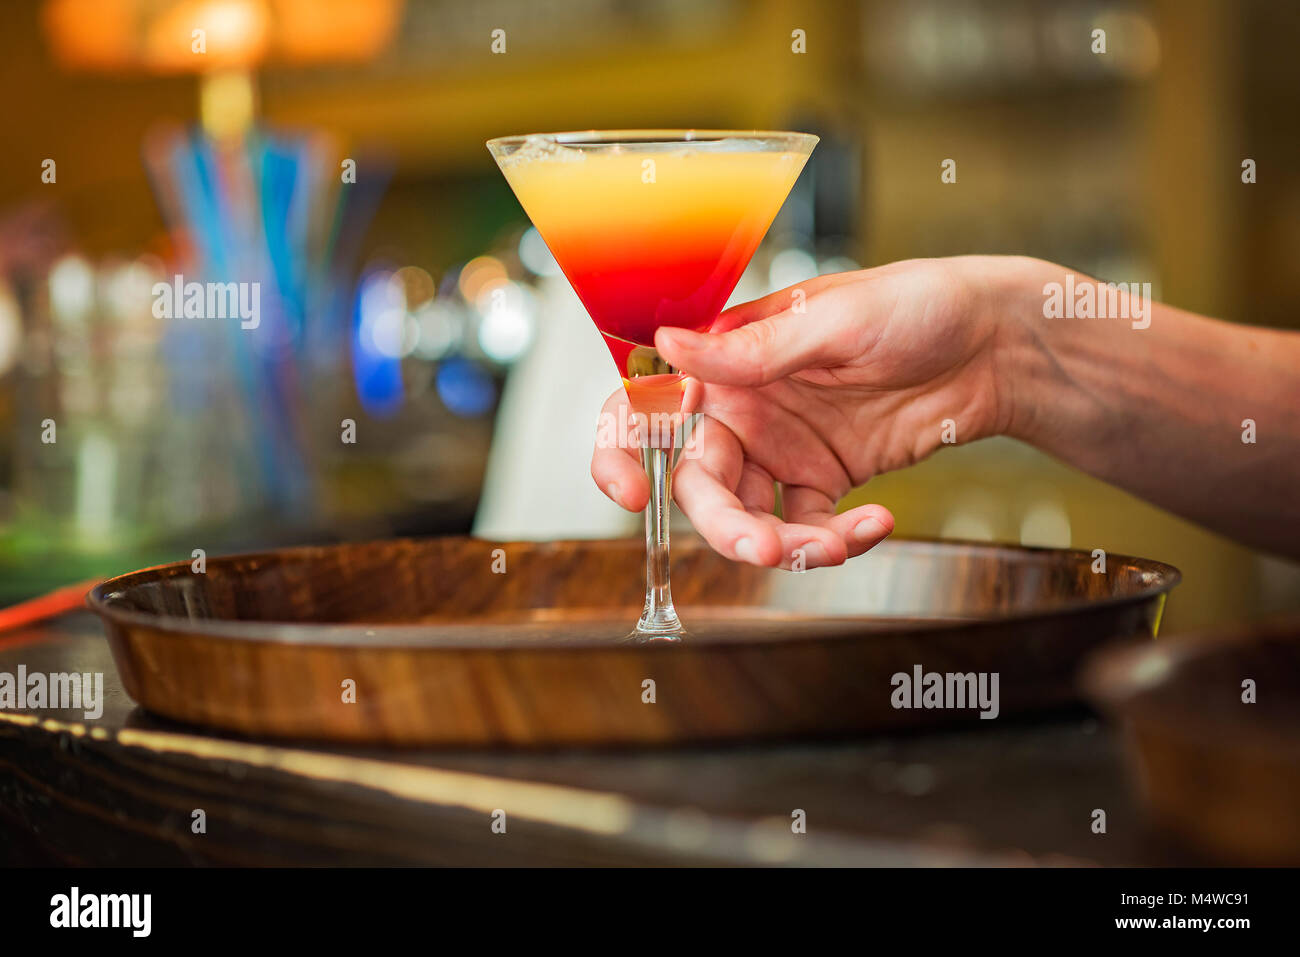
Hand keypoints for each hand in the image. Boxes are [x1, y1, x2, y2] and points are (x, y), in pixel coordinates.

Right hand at [591, 256, 1034, 567]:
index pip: (649, 406)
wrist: (994, 344)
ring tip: (835, 546)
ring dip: (783, 544)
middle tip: (763, 547)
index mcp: (729, 359)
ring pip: (750, 516)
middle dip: (723, 523)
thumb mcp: (832, 322)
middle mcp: (744, 409)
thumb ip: (751, 349)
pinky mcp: (826, 482)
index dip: (620, 450)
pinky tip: (876, 524)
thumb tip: (668, 345)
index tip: (630, 496)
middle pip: (700, 482)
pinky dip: (835, 541)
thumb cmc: (916, 305)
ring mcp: (783, 450)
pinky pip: (808, 527)